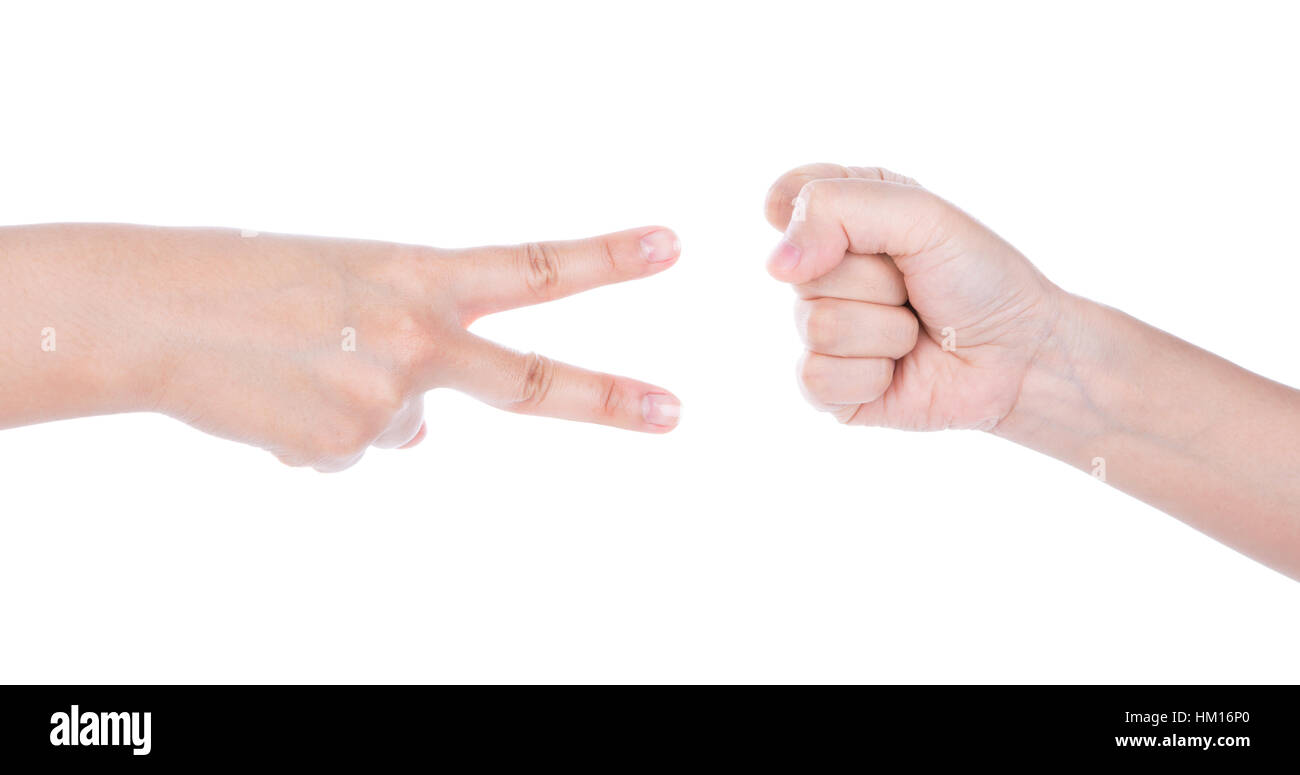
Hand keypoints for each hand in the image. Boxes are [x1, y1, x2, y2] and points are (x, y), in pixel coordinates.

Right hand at [4, 224, 681, 471]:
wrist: (157, 311)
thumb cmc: (255, 282)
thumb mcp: (349, 282)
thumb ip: (411, 344)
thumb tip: (428, 435)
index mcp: (419, 276)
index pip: (532, 268)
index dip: (605, 257)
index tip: (671, 245)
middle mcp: (416, 338)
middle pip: (528, 382)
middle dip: (607, 398)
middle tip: (673, 412)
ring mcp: (385, 397)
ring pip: (404, 423)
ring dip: (358, 404)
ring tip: (294, 366)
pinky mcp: (344, 445)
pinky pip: (352, 449)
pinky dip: (319, 430)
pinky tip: (277, 399)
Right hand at [764, 164, 1062, 430]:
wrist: (1022, 355)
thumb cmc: (980, 278)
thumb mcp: (921, 216)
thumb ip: (839, 210)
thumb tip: (776, 265)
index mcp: (842, 216)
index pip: (788, 198)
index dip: (818, 217)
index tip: (878, 232)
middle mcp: (823, 271)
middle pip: (802, 271)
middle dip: (874, 283)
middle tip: (914, 289)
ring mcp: (820, 331)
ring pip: (816, 326)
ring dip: (884, 332)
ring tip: (914, 331)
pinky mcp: (827, 388)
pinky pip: (816, 378)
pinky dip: (871, 377)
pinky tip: (897, 372)